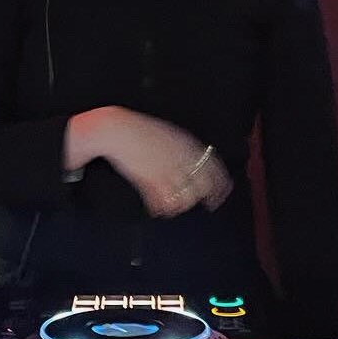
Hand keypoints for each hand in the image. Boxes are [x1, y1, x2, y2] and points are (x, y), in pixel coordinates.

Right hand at [66, 107, 233, 217]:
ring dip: (182, 204)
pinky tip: (158, 208)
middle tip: (207, 205)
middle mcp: (181, 158)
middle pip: (203, 186)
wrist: (117, 130)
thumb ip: (185, 149)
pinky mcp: (152, 181)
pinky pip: (166, 203)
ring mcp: (167, 170)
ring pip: (186, 198)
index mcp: (187, 144)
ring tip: (175, 205)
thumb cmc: (141, 131)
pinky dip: (164, 208)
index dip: (220, 184)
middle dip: (206, 197)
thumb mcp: (169, 134)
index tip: (220, 195)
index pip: (214, 168)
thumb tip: (196, 164)